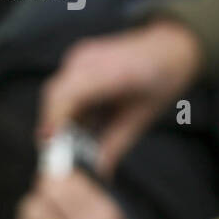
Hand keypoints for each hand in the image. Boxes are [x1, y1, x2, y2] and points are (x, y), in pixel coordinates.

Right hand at [38, 20, 201, 175]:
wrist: (170, 45)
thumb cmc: (162, 79)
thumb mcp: (142, 117)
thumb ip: (114, 145)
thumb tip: (96, 172)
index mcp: (111, 71)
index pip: (67, 93)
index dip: (53, 118)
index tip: (48, 143)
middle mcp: (88, 59)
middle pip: (55, 94)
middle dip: (52, 126)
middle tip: (58, 155)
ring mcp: (79, 57)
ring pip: (56, 93)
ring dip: (59, 119)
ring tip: (71, 142)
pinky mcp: (76, 61)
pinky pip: (63, 89)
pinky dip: (66, 109)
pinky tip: (82, 121)